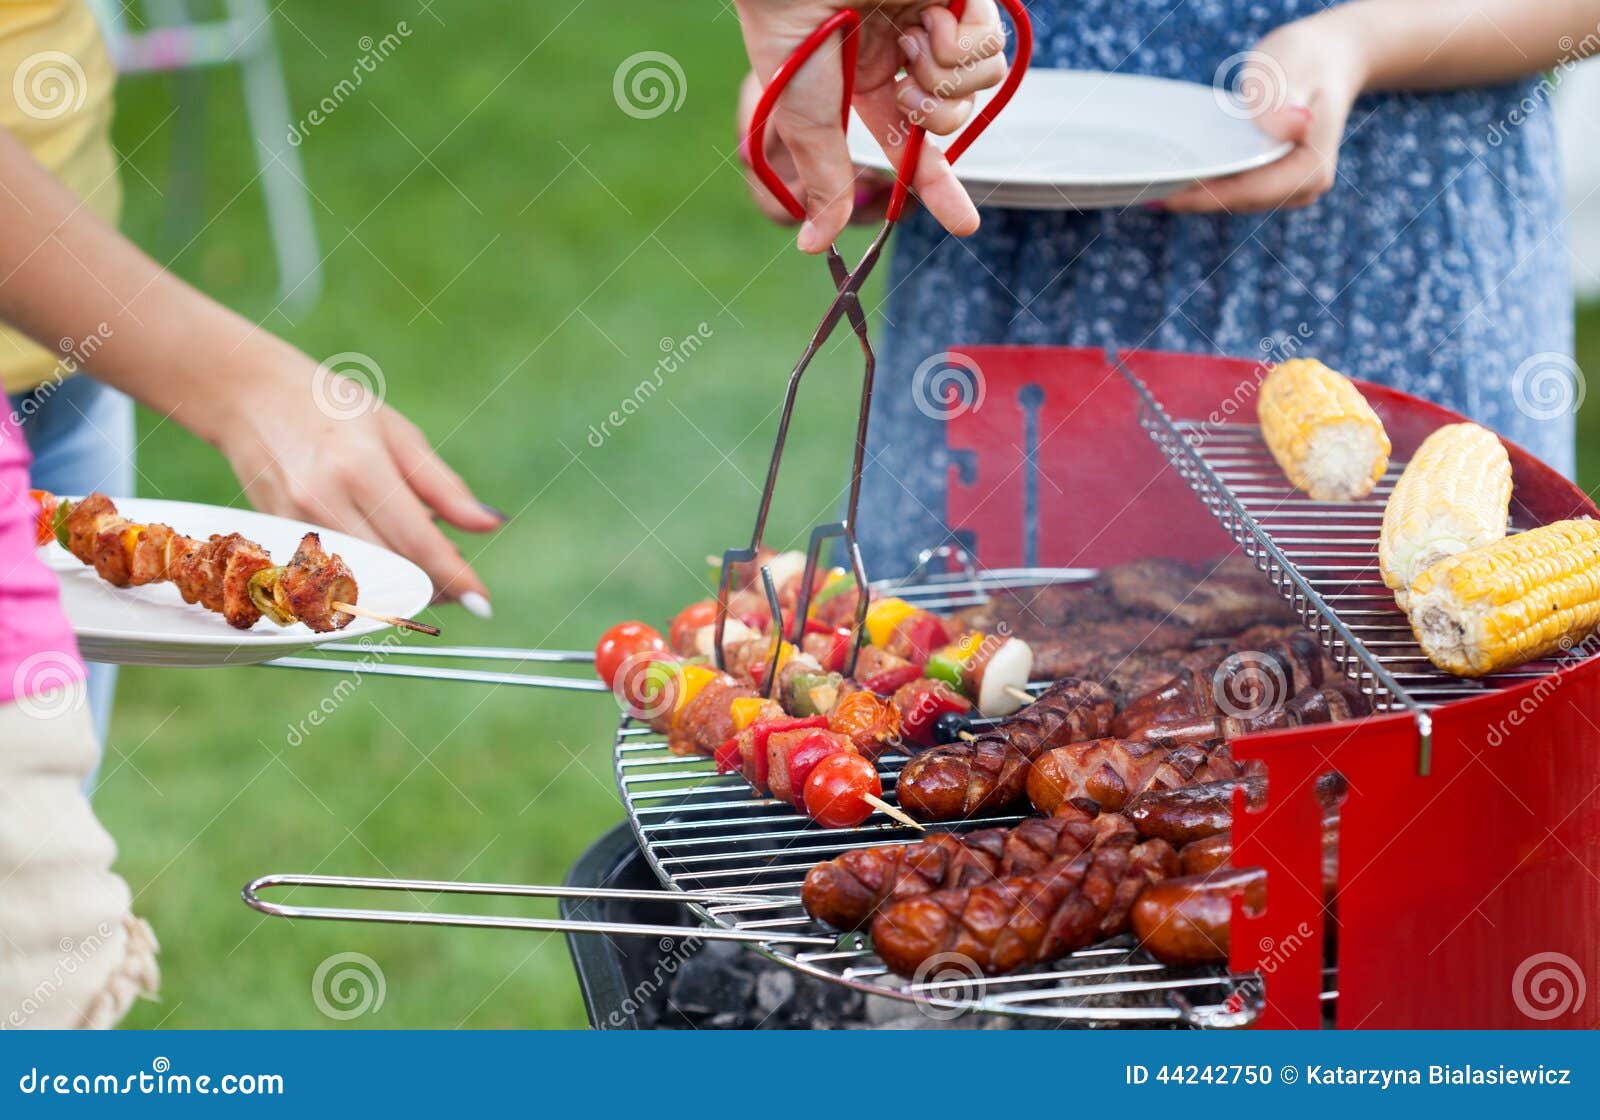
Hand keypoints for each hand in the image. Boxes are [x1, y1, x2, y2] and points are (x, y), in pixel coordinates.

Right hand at [216, 346, 500, 613]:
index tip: (484, 602)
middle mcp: (324, 501)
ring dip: (402, 585)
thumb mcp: (399, 434)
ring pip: (363, 578)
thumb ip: (444, 487)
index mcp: (361, 469)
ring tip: (427, 572)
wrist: (248, 396)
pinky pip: (333, 572)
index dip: (454, 576)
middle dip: (433, 586)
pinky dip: (368, 575)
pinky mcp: (278, 536)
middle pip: (391, 568)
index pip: (417, 540)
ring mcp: (295, 523)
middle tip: (461, 585)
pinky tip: (386, 560)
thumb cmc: (333, 408)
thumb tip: (490, 524)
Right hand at [733, 0, 1009, 250]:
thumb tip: (814, 245)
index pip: (915, 145)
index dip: (939, 186)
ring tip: (910, 42)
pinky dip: (959, 42)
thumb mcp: (808, 120)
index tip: (965, 225)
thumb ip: (825, 180)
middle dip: (932, 116)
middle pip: (954, 117)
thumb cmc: (794, 37)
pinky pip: (991, 46)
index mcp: (871, 83)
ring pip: (981, 84)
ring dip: (943, 77)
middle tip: (903, 89)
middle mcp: (909, 54)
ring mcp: (939, 20)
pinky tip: (928, 17)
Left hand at [1161, 16, 1368, 212]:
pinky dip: (1206, 182)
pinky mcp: (1274, 183)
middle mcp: (1303, 189)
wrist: (1325, 59)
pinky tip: (1174, 174)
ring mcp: (1290, 190)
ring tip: (1150, 184)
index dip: (1203, 196)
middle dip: (1192, 197)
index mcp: (1311, 168)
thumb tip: (1293, 124)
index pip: (1249, 192)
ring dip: (1194, 193)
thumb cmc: (1305, 58)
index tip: (1162, 193)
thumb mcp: (1289, 69)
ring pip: (1232, 199)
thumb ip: (1282, 100)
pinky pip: (1234, 187)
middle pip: (1236, 201)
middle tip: (1142, 189)